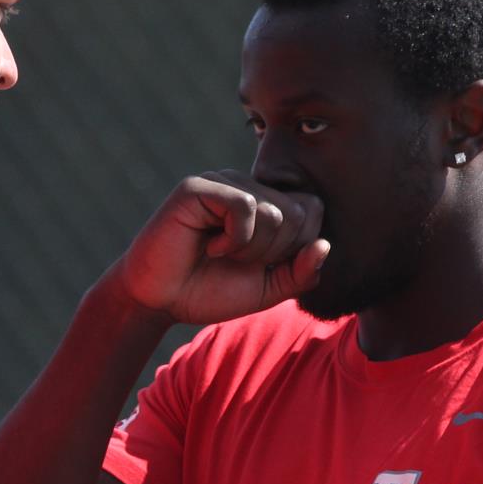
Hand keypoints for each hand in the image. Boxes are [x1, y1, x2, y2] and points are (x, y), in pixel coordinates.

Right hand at [111, 172, 329, 324]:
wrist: (158, 301)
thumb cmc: (208, 292)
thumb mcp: (267, 290)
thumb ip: (300, 273)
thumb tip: (325, 245)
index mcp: (264, 203)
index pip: (312, 208)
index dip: (298, 246)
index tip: (264, 265)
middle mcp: (245, 186)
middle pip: (299, 211)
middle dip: (276, 252)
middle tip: (239, 261)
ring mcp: (221, 183)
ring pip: (274, 211)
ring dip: (253, 249)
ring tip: (222, 254)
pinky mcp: (198, 188)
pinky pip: (244, 207)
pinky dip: (233, 240)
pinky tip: (209, 247)